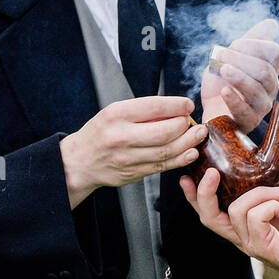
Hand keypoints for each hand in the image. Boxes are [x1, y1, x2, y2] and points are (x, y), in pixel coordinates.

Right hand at [60, 95, 205, 208]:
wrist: (80, 161)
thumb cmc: (102, 132)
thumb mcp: (115, 112)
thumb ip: (144, 111)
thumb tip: (178, 108)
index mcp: (116, 115)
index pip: (154, 107)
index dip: (177, 105)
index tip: (188, 105)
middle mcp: (121, 136)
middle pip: (164, 132)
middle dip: (185, 125)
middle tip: (194, 122)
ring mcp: (127, 158)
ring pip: (167, 151)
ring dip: (188, 143)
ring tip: (199, 135)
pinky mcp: (133, 174)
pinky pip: (162, 166)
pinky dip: (180, 159)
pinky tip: (191, 152)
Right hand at [180, 160, 278, 278]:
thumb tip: (277, 151)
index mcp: (243, 225)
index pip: (210, 212)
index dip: (194, 196)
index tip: (187, 174)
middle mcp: (242, 236)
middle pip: (207, 216)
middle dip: (204, 192)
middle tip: (211, 172)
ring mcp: (251, 244)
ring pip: (236, 211)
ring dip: (259, 193)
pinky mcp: (264, 248)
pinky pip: (255, 218)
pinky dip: (270, 205)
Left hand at [201, 18, 278, 132]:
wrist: (209, 108)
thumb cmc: (222, 81)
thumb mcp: (231, 57)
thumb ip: (250, 40)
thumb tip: (272, 23)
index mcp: (268, 67)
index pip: (272, 52)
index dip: (255, 45)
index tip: (235, 44)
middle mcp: (270, 86)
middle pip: (265, 70)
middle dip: (242, 60)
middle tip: (222, 55)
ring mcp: (262, 105)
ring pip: (257, 89)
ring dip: (239, 77)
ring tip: (223, 70)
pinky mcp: (248, 121)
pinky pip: (246, 111)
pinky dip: (235, 99)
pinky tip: (224, 90)